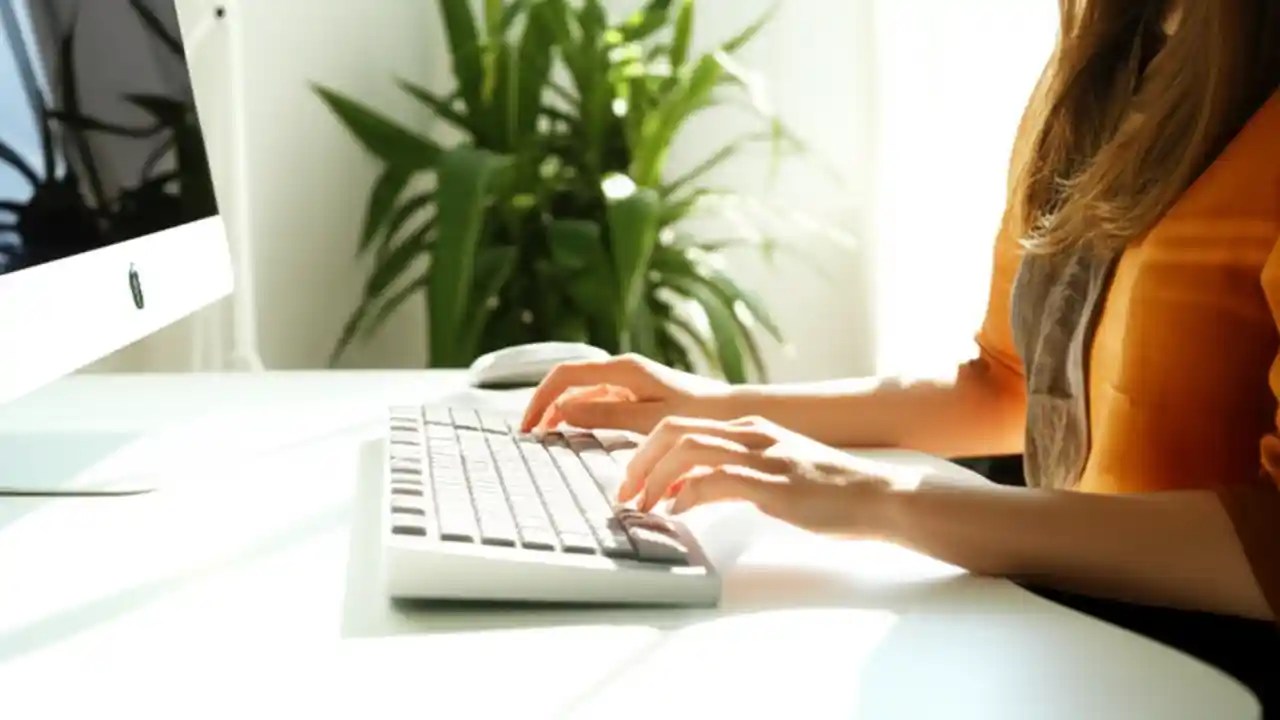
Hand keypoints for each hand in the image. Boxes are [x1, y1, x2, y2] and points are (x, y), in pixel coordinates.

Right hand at [520, 353, 729, 433]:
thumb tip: (563, 412)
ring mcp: (628, 382)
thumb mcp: (649, 421)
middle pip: (570, 382)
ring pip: (582, 394)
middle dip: (546, 405)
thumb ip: (605, 415)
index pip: (565, 375)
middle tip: (531, 436)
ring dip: (561, 412)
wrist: (731, 414)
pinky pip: (598, 402)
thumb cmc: (697, 415)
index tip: (529, 426)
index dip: (541, 398)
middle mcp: (622, 370)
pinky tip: (575, 434)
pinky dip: (581, 416)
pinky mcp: (636, 395)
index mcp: (623, 369)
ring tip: (546, 437)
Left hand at [619, 414, 902, 535]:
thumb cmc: (830, 492)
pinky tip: (677, 513)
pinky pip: (716, 479)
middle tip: (624, 492)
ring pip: (688, 448)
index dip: (646, 450)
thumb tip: (686, 493)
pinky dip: (686, 495)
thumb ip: (730, 478)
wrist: (880, 496)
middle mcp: (751, 433)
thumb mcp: (774, 474)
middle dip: (639, 459)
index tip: (631, 479)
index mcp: (749, 428)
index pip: (681, 424)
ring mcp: (763, 456)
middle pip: (674, 428)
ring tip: (642, 507)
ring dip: (654, 477)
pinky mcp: (774, 483)